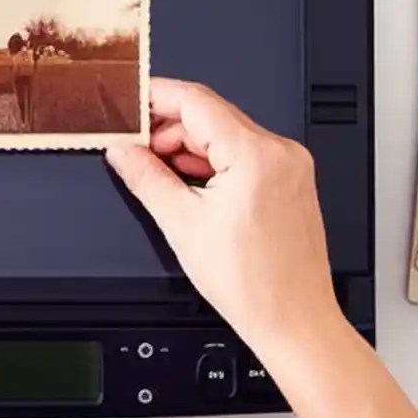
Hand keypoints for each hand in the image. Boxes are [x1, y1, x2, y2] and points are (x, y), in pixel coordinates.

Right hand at [105, 78, 340, 352]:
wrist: (294, 320)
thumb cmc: (253, 285)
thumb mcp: (183, 225)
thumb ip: (147, 178)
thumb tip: (123, 151)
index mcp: (255, 155)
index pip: (196, 101)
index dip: (156, 97)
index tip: (131, 103)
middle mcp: (280, 152)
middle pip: (211, 115)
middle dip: (168, 128)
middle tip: (135, 148)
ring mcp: (289, 165)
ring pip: (227, 134)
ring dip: (190, 145)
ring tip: (160, 173)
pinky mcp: (290, 180)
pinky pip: (245, 153)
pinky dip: (214, 161)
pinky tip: (191, 182)